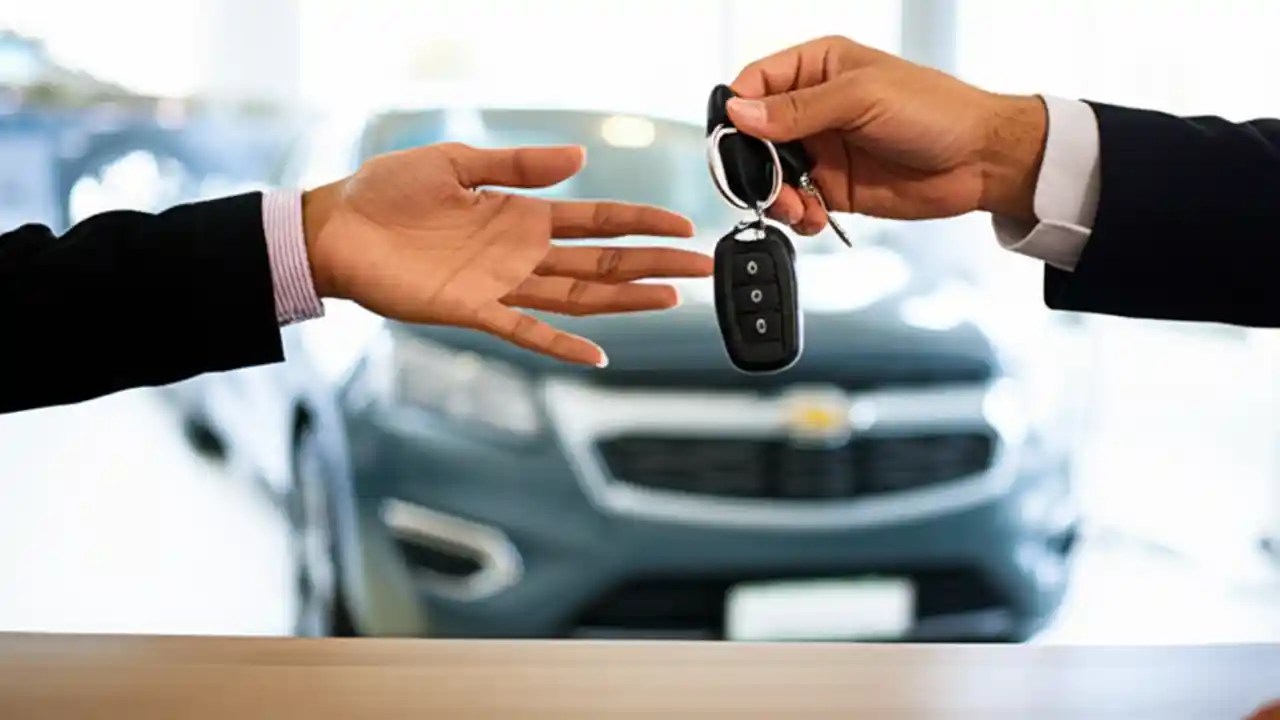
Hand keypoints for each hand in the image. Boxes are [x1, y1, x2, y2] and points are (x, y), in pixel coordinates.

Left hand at [301, 143, 710, 367]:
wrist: (336, 228)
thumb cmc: (389, 191)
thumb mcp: (457, 163)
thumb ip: (518, 167)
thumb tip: (579, 157)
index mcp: (522, 214)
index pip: (598, 220)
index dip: (642, 221)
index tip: (683, 226)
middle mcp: (521, 253)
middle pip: (602, 262)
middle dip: (654, 264)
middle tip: (703, 268)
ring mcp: (501, 285)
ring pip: (578, 297)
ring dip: (625, 300)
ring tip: (672, 299)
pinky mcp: (471, 310)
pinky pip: (525, 331)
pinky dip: (561, 344)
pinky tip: (598, 354)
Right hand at [726, 35, 1048, 232]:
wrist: (980, 161)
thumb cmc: (937, 111)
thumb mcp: (862, 97)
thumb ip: (798, 108)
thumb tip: (740, 112)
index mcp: (818, 67)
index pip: (754, 83)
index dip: (736, 110)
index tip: (734, 139)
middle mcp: (814, 107)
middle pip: (753, 136)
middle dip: (753, 165)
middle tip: (767, 186)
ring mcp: (822, 149)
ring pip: (770, 175)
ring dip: (775, 196)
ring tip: (797, 208)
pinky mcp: (833, 187)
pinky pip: (796, 204)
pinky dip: (797, 216)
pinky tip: (815, 218)